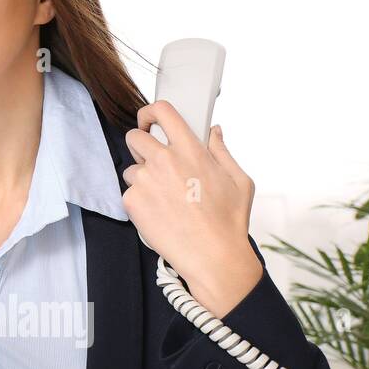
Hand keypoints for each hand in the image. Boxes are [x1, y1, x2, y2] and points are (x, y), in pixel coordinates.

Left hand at [121, 101, 263, 316]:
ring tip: (165, 198)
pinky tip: (159, 213)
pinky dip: (139, 200)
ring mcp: (144, 181)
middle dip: (140, 146)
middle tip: (153, 162)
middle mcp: (163, 161)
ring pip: (131, 169)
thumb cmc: (229, 221)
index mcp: (190, 150)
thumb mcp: (239, 181)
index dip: (150, 112)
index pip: (162, 111)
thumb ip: (222, 151)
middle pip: (134, 137)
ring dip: (142, 178)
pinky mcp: (132, 201)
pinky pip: (129, 192)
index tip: (149, 121)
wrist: (213, 257)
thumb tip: (214, 131)